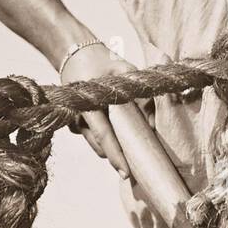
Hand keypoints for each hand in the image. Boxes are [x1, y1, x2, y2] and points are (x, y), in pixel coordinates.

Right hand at [59, 40, 131, 180]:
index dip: (116, 156)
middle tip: (133, 168)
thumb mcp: (124, 71)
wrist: (74, 54)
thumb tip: (153, 124)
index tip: (126, 173)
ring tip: (126, 148)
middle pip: (100, 147)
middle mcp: (79, 116)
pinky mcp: (74, 125)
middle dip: (116, 158)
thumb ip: (140, 95)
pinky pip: (92, 138)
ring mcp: (75, 122)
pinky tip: (110, 125)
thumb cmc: (103, 62)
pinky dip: (104, 138)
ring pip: (97, 145)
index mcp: (90, 103)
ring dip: (111, 148)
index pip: (104, 135)